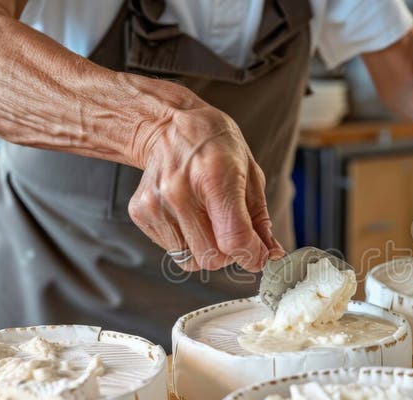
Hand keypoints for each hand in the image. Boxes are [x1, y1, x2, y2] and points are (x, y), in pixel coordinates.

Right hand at [128, 104, 284, 271]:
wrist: (169, 127)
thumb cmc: (214, 146)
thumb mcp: (249, 174)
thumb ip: (259, 220)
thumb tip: (272, 254)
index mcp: (214, 177)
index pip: (234, 238)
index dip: (252, 255)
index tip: (258, 254)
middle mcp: (180, 192)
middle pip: (212, 257)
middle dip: (230, 254)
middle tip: (233, 234)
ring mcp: (156, 204)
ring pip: (191, 259)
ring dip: (207, 248)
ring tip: (208, 219)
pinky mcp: (141, 213)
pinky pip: (172, 250)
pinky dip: (187, 242)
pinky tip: (189, 215)